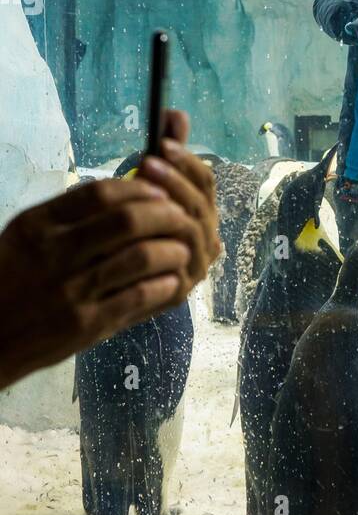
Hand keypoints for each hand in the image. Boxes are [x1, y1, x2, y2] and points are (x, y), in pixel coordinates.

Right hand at [0, 177, 193, 388]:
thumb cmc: (10, 281)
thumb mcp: (25, 237)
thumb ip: (68, 216)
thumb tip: (126, 194)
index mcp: (38, 226)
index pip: (100, 194)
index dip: (139, 189)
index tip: (160, 192)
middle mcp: (54, 254)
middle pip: (127, 220)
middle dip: (165, 215)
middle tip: (182, 218)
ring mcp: (70, 291)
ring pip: (140, 257)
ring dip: (172, 250)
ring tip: (183, 250)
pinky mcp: (85, 325)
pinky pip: (138, 297)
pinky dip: (163, 285)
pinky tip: (172, 281)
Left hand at [138, 109, 221, 300]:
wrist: (105, 283)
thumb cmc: (127, 228)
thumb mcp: (144, 184)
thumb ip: (166, 150)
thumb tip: (176, 112)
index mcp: (200, 210)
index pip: (204, 180)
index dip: (185, 160)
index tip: (161, 142)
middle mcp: (206, 236)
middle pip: (201, 202)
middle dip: (176, 178)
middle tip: (148, 161)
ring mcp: (196, 262)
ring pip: (192, 225)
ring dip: (170, 200)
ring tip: (142, 183)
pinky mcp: (182, 287)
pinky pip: (178, 258)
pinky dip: (162, 236)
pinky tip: (138, 220)